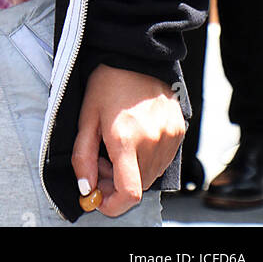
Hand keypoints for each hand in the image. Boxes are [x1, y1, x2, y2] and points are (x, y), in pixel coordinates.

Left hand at [71, 64, 185, 217]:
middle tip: (102, 162)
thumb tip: (86, 190)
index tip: (100, 201)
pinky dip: (147, 158)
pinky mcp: (179, 131)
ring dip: (133, 171)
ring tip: (117, 147)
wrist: (136, 55)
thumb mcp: (87, 118)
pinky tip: (135, 138)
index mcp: (125, 138)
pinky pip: (162, 159)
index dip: (113, 205)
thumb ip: (83, 157)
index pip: (129, 193)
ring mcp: (169, 137)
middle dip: (116, 184)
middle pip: (138, 186)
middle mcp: (152, 141)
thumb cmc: (107, 83)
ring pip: (151, 175)